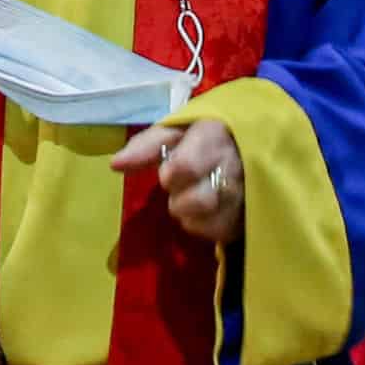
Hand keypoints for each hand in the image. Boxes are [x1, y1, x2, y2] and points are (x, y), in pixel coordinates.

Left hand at [112, 117, 243, 243]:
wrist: (249, 144)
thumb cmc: (203, 137)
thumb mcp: (175, 131)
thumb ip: (146, 146)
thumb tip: (115, 165)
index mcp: (214, 137)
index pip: (185, 168)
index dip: (171, 175)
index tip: (169, 172)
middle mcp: (235, 167)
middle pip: (198, 201)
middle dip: (180, 199)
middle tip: (183, 187)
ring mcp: (246, 194)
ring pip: (208, 221)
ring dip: (191, 215)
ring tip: (195, 199)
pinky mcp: (249, 215)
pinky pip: (220, 233)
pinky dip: (206, 225)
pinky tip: (208, 211)